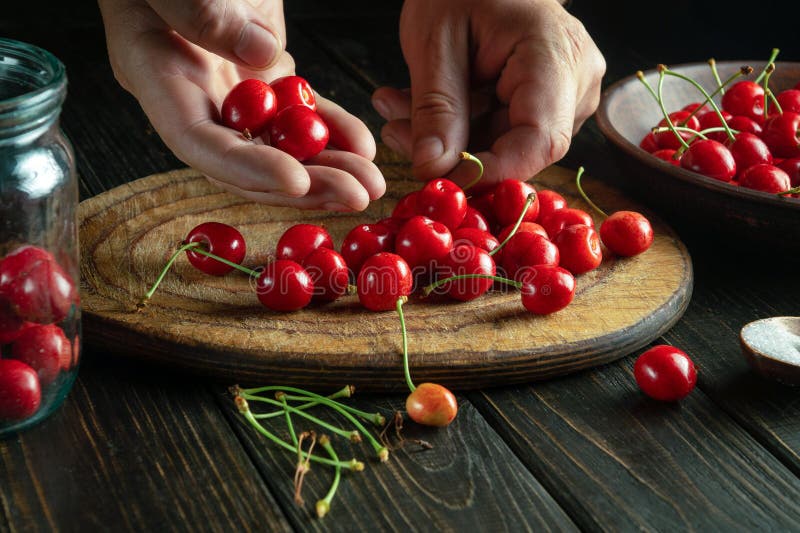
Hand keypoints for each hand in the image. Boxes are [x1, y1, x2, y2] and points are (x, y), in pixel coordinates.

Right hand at [98, 0, 384, 210]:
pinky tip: (363, 147)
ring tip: (371, 184)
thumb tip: (263, 57)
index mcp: (154, 71)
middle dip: (304, 184)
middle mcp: (193, 93)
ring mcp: (231, 87)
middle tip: (357, 196)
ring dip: (327, 167)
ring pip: (279, 144)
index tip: (297, 181)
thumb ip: (205, 12)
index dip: (248, 169)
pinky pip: (298, 111)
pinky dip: (332, 129)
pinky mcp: (263, 74)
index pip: (198, 142)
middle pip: (248, 159)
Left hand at [372, 0, 605, 186]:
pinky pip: (499, 129)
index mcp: (556, 58)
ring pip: (501, 143)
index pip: (538, 141)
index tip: (438, 176)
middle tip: (396, 131)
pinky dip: (455, 124)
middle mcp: (574, 82)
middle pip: (516, 147)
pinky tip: (414, 106)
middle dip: (451, 151)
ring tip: (395, 109)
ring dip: (444, 136)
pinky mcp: (543, 99)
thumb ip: (435, 107)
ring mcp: (563, 93)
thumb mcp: (435, 39)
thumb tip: (432, 168)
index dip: (490, 171)